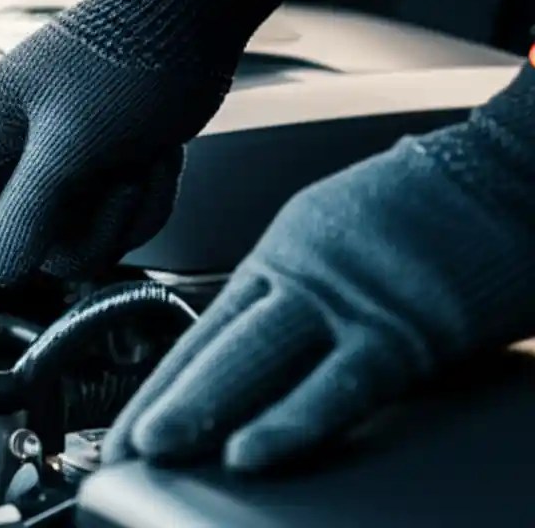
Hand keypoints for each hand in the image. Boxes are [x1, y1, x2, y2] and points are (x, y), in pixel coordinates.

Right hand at [0, 0, 299, 302]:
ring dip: (116, 212)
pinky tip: (152, 155)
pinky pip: (108, 231)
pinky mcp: (90, 179)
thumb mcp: (75, 139)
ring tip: (135, 152)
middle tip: (111, 167)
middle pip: (16, 248)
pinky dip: (140, 203)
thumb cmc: (124, 58)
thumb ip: (32, 209)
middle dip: (74, 225)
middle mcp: (6, 159)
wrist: (187, 17)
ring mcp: (50, 173)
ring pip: (70, 249)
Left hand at [103, 69, 534, 470]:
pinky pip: (339, 386)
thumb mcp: (338, 235)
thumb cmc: (431, 204)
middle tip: (122, 448)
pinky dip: (291, 420)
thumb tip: (265, 355)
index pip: (205, 331)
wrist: (506, 168)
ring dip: (201, 411)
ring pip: (258, 362)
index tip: (127, 423)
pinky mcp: (403, 329)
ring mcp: (348, 302)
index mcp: (284, 256)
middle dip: (165, 403)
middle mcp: (301, 275)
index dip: (162, 381)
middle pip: (218, 348)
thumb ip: (298, 291)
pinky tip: (250, 450)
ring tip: (157, 449)